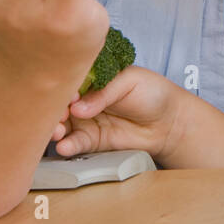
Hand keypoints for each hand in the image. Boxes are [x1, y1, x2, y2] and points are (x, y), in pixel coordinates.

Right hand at [53, 66, 185, 160]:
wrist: (169, 122)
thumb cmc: (152, 93)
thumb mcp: (130, 82)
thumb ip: (104, 93)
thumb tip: (78, 108)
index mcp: (92, 77)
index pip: (69, 79)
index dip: (63, 87)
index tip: (66, 95)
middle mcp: (83, 98)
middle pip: (60, 104)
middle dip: (54, 110)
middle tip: (60, 115)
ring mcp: (84, 120)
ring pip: (61, 125)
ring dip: (55, 129)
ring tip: (58, 132)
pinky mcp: (91, 140)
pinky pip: (74, 143)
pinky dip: (67, 146)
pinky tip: (64, 146)